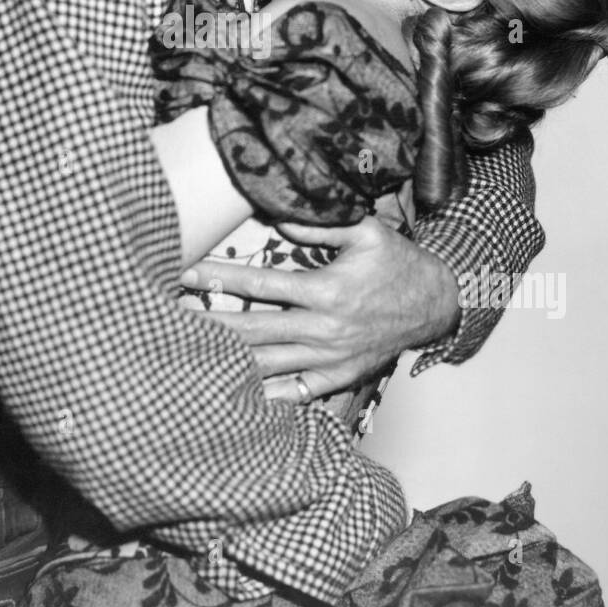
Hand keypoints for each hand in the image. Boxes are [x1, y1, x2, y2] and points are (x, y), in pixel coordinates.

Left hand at [187, 214, 459, 401]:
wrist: (437, 304)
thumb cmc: (399, 262)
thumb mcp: (367, 230)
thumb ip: (320, 224)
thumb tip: (277, 212)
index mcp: (326, 290)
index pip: (260, 285)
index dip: (219, 278)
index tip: (185, 272)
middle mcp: (324, 328)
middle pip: (253, 330)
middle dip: (208, 324)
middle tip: (169, 319)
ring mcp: (330, 358)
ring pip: (268, 364)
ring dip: (226, 360)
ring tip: (188, 353)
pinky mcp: (338, 377)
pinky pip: (296, 392)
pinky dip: (264, 394)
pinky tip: (231, 393)